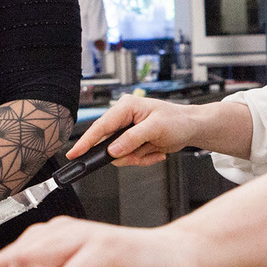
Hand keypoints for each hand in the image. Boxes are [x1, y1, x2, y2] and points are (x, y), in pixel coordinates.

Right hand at [66, 94, 197, 166]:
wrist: (191, 127)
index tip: (75, 153)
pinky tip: (156, 152)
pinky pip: (129, 157)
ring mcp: (128, 131)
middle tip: (143, 154)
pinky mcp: (133, 141)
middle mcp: (124, 117)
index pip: (101, 126)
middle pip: (109, 144)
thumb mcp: (156, 129)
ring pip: (119, 154)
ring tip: (154, 150)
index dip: (86, 141)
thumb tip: (112, 150)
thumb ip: (132, 139)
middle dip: (127, 154)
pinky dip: (143, 158)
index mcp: (126, 107)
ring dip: (137, 157)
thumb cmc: (178, 121)